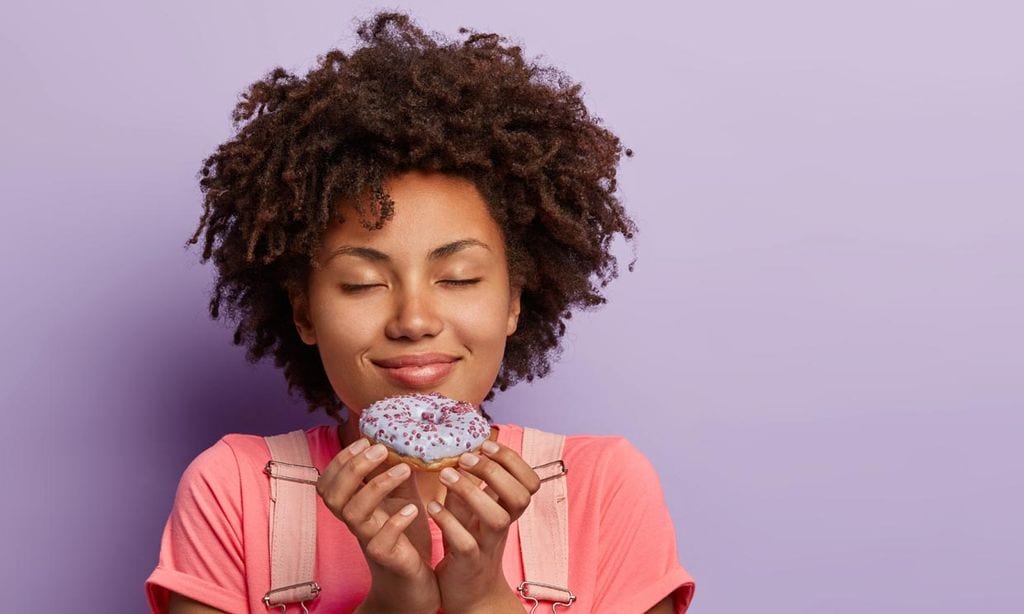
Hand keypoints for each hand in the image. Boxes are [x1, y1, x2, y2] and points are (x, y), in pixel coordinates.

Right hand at [316, 439, 439, 613]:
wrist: (414, 580)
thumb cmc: (405, 533)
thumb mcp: (400, 495)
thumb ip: (396, 469)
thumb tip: (401, 436)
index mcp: (354, 506)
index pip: (328, 482)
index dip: (340, 460)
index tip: (364, 440)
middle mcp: (355, 522)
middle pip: (334, 495)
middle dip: (354, 467)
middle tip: (381, 449)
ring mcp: (368, 540)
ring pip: (354, 513)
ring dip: (377, 486)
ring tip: (404, 469)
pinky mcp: (386, 557)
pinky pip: (381, 540)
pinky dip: (395, 521)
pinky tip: (412, 508)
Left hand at [427, 440, 540, 612]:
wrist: (470, 593)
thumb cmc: (469, 544)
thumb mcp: (471, 512)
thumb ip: (468, 485)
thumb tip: (458, 451)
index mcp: (507, 510)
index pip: (529, 481)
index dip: (513, 460)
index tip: (486, 445)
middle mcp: (503, 526)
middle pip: (519, 496)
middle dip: (494, 471)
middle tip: (465, 458)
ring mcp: (488, 546)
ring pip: (496, 518)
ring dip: (471, 493)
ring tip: (445, 476)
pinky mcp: (469, 564)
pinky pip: (465, 542)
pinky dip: (449, 522)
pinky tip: (432, 508)